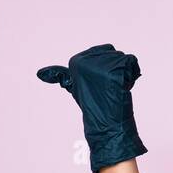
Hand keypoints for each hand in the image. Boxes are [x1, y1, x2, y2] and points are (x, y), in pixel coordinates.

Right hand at [37, 44, 147, 172]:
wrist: (105, 122)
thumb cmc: (92, 104)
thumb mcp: (74, 86)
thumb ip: (60, 76)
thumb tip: (40, 73)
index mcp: (76, 61)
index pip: (105, 50)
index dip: (107, 66)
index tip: (101, 82)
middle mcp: (87, 61)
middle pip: (114, 54)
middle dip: (117, 69)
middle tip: (109, 86)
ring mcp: (101, 66)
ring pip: (123, 59)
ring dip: (125, 73)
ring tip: (115, 87)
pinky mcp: (115, 72)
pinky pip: (132, 64)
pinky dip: (132, 75)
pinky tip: (123, 87)